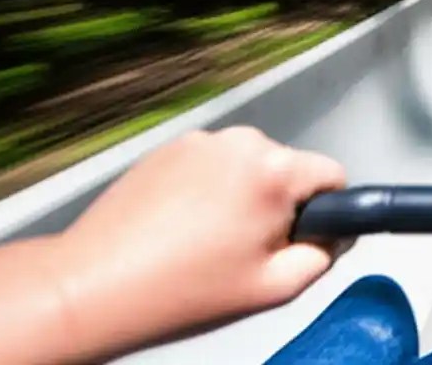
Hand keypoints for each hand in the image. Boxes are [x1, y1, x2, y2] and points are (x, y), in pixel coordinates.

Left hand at [54, 126, 345, 361]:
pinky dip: (207, 191)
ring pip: (249, 168)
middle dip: (278, 206)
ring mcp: (201, 141)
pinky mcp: (169, 147)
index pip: (333, 174)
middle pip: (288, 170)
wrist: (96, 283)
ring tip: (206, 242)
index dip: (327, 210)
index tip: (299, 238)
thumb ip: (323, 256)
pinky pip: (211, 165)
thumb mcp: (274, 288)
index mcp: (273, 170)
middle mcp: (241, 142)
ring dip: (241, 197)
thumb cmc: (182, 289)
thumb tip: (335, 235)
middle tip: (244, 251)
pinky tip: (181, 227)